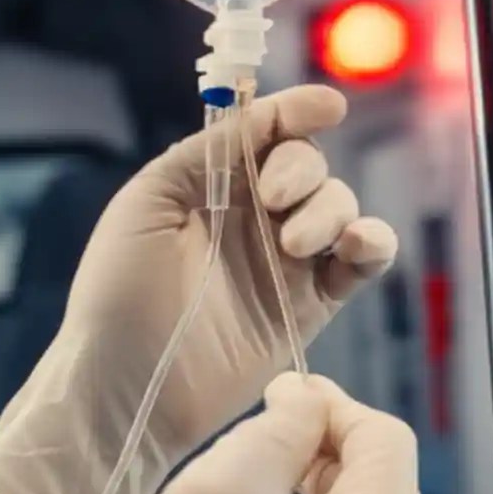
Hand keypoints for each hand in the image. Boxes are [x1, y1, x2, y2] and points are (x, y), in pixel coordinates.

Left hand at [0, 85, 398, 493]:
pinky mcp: (310, 306)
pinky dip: (373, 245)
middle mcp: (252, 218)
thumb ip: (207, 153)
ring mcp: (284, 262)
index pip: (265, 134)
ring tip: (294, 244)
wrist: (127, 385)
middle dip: (302, 171)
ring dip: (330, 211)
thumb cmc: (119, 294)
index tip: (326, 108)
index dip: (296, 113)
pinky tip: (357, 246)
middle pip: (309, 166)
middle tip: (275, 201)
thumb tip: (265, 115)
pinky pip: (362, 263)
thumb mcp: (148, 202)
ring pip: (339, 208)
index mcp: (211, 186)